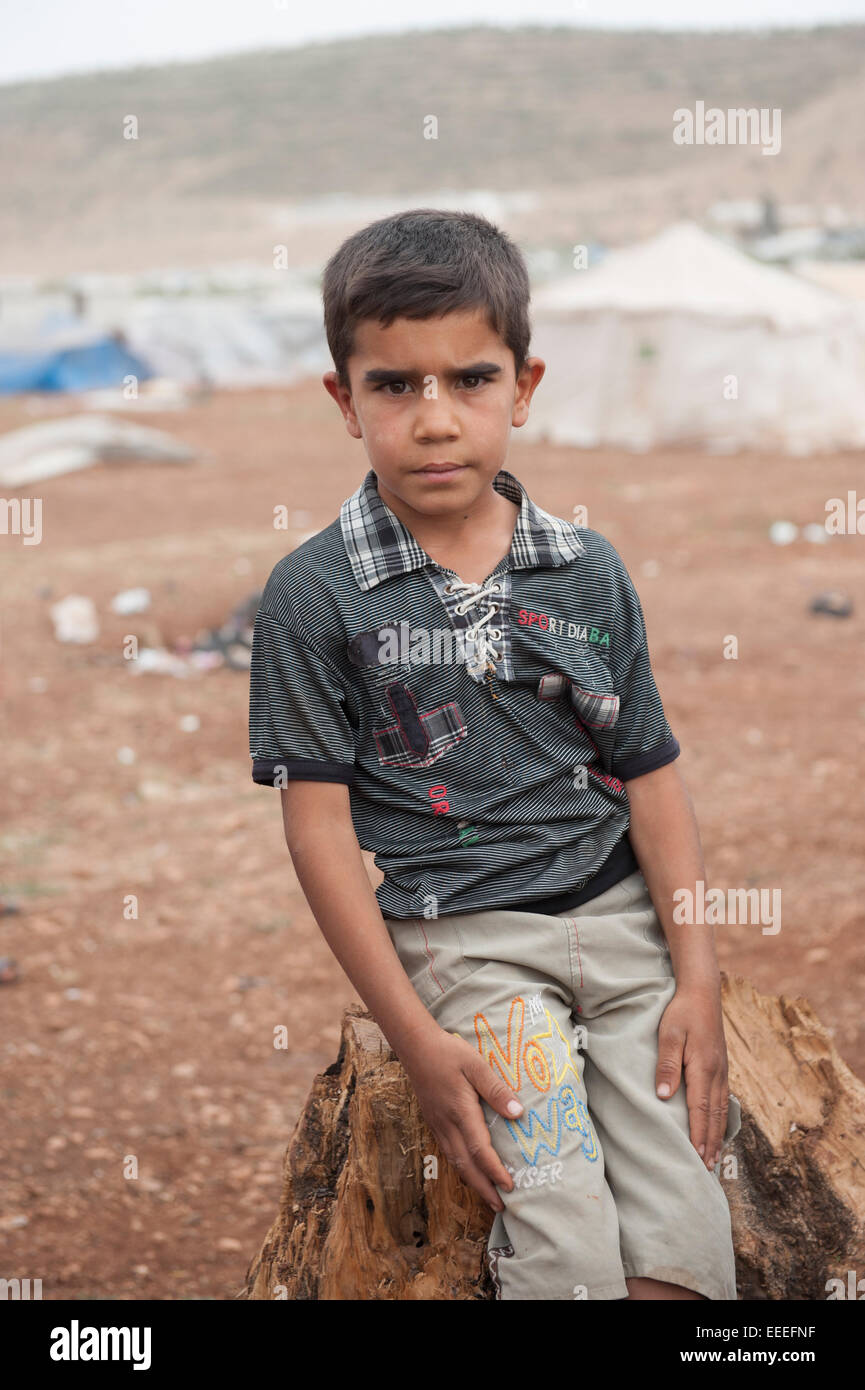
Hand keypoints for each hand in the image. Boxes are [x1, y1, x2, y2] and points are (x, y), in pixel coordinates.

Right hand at [398, 1026, 523, 1211]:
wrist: (416, 1047)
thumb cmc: (449, 1052)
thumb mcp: (476, 1065)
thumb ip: (496, 1090)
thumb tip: (518, 1113)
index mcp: (461, 1112)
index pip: (480, 1150)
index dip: (495, 1171)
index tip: (510, 1187)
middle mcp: (447, 1124)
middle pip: (466, 1165)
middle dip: (484, 1188)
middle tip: (501, 1207)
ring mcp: (438, 1125)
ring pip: (455, 1161)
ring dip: (473, 1181)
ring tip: (488, 1196)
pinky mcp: (434, 1122)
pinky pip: (449, 1152)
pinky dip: (462, 1167)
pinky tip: (469, 1170)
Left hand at [654, 981, 729, 1169]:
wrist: (702, 991)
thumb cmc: (681, 1012)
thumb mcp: (668, 1034)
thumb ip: (666, 1065)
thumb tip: (664, 1096)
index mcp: (703, 1067)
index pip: (701, 1109)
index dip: (700, 1135)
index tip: (698, 1158)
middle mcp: (716, 1072)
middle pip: (714, 1115)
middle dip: (711, 1142)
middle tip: (708, 1169)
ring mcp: (721, 1069)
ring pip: (721, 1109)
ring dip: (718, 1134)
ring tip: (714, 1157)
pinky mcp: (721, 1065)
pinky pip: (723, 1098)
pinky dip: (721, 1118)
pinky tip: (719, 1126)